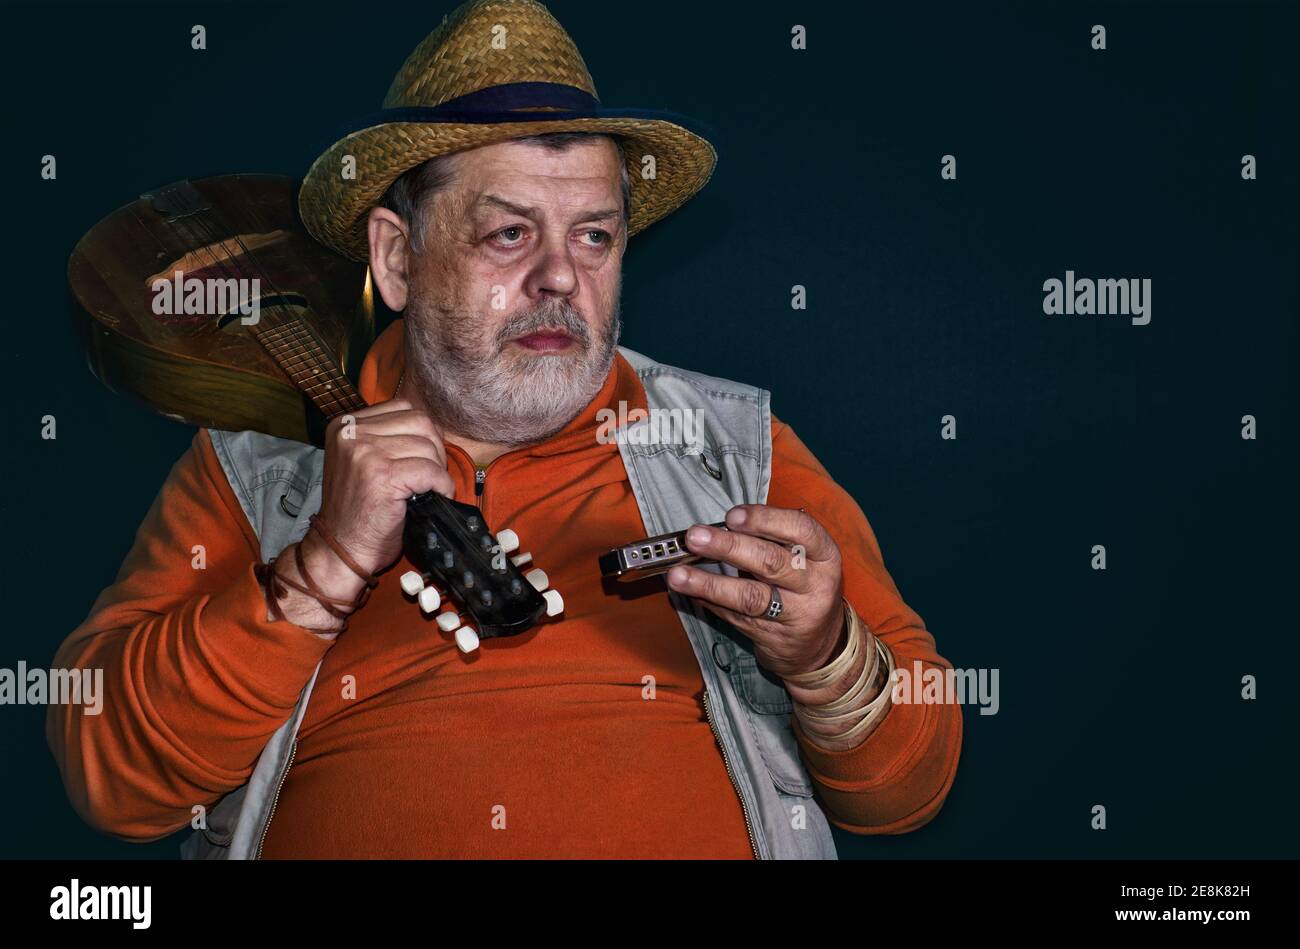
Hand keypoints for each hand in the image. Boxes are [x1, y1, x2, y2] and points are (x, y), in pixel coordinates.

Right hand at [315, 398, 455, 575]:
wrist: (339, 549)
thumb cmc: (358, 511)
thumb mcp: (363, 462)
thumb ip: (387, 438)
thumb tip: (433, 430)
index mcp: (345, 424)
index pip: (404, 408)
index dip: (422, 433)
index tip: (420, 458)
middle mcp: (351, 433)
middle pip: (420, 422)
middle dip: (434, 449)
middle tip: (428, 476)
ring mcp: (365, 452)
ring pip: (428, 445)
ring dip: (437, 469)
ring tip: (426, 489)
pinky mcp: (383, 475)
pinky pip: (431, 470)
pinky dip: (441, 485)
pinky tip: (435, 497)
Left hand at [665, 505, 845, 679]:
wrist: (820, 645)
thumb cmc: (803, 586)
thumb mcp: (804, 559)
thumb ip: (770, 540)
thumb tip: (718, 527)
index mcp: (824, 555)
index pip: (800, 530)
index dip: (764, 520)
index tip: (731, 516)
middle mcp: (814, 584)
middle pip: (769, 562)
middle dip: (727, 547)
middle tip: (695, 538)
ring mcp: (795, 615)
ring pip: (749, 597)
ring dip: (709, 583)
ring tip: (678, 574)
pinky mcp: (773, 637)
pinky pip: (735, 617)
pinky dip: (709, 602)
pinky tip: (689, 591)